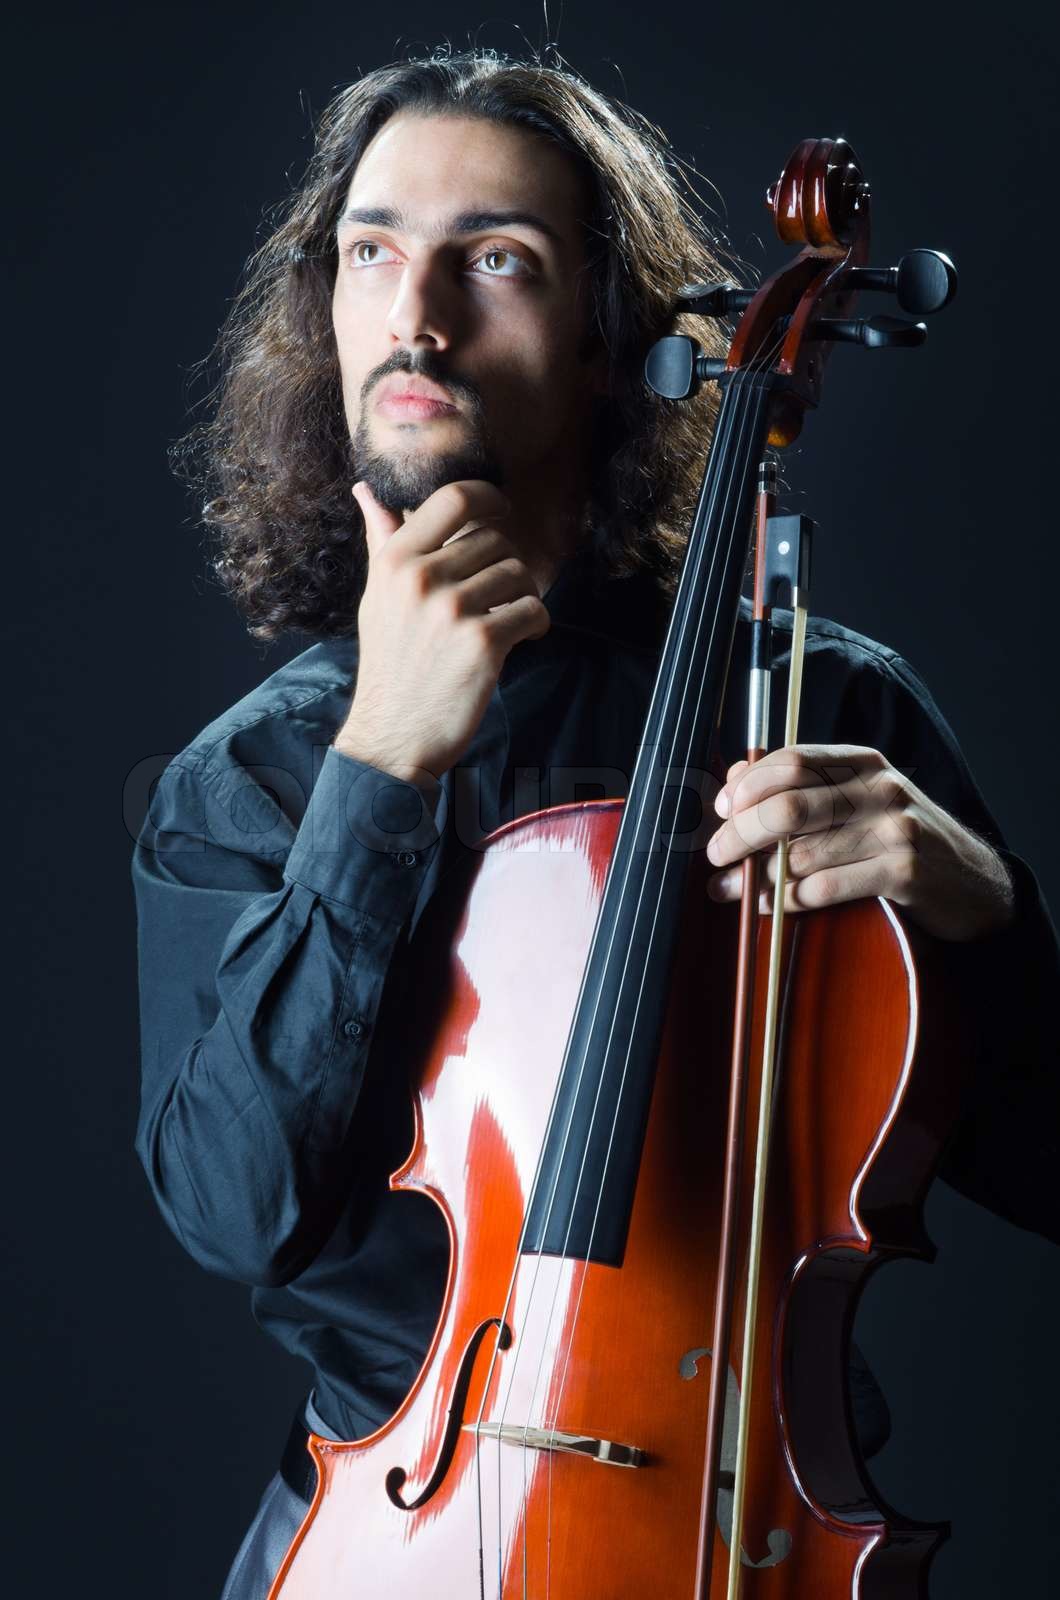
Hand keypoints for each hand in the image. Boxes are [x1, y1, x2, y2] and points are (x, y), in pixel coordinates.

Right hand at [334, 479, 549, 786]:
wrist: (392, 737)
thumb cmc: (389, 666)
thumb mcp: (376, 598)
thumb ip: (381, 541)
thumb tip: (365, 491)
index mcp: (394, 561)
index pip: (454, 498)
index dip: (488, 497)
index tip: (500, 511)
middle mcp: (420, 578)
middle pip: (494, 540)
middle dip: (506, 565)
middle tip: (499, 595)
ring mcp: (452, 610)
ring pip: (519, 573)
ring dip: (523, 596)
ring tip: (507, 620)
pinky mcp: (482, 642)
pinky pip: (533, 610)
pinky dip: (535, 624)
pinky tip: (519, 638)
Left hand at [705, 744, 1014, 941]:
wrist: (975, 884)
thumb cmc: (900, 840)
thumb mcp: (860, 801)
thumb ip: (803, 788)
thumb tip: (733, 781)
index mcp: (864, 763)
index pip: (792, 761)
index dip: (748, 785)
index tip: (721, 809)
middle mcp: (880, 790)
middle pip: (789, 805)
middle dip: (740, 833)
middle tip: (715, 855)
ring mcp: (894, 831)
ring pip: (801, 854)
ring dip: (755, 877)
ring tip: (731, 889)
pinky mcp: (902, 874)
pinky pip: (824, 888)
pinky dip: (786, 900)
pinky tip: (769, 905)